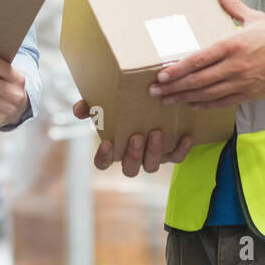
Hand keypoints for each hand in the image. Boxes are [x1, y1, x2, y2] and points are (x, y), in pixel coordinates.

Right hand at [72, 99, 193, 176]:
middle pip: (129, 168)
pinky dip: (181, 149)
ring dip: (153, 152)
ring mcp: (152, 156)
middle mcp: (132, 156)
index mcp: (114, 149)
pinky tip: (185, 136)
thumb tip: (79, 109)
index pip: (102, 163)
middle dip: (133, 155)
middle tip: (136, 136)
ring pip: (151, 166)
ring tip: (156, 132)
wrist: (154, 96)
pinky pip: (176, 158)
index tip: (107, 143)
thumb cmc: (123, 102)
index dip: (103, 158)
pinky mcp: (170, 152)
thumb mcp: (106, 101)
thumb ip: (90, 105)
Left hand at [146, 0, 264, 108]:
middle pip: (198, 80)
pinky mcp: (251, 94)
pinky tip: (193, 104)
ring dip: (185, 98)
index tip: (161, 75)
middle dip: (174, 87)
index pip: (198, 60)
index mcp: (232, 44)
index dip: (177, 70)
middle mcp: (235, 66)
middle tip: (155, 92)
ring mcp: (243, 82)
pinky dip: (206, 104)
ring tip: (168, 101)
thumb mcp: (255, 17)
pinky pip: (223, 102)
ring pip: (207, 94)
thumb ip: (232, 5)